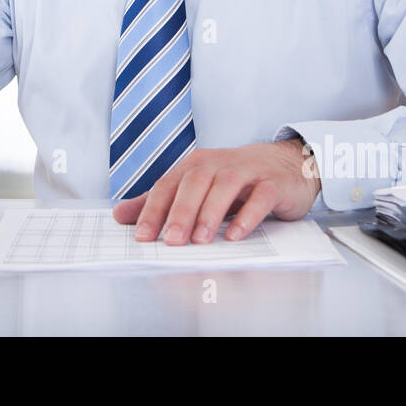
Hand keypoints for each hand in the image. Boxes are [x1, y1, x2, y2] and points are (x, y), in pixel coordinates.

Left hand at [112, 140, 320, 243]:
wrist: (286, 164)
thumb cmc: (234, 180)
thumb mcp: (195, 188)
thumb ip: (160, 202)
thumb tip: (120, 215)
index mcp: (195, 166)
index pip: (168, 185)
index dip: (153, 209)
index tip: (143, 236)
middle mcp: (218, 164)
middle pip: (194, 183)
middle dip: (181, 212)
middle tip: (172, 241)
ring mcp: (247, 172)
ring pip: (225, 187)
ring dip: (210, 213)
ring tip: (200, 239)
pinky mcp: (272, 184)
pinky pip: (259, 197)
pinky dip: (247, 215)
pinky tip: (236, 235)